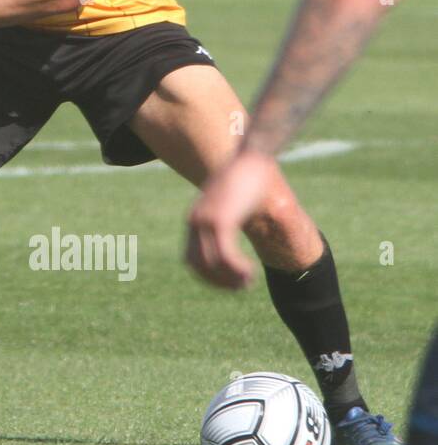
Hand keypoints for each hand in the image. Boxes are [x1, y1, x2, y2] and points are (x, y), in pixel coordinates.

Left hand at [186, 150, 276, 289]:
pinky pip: (224, 254)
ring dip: (229, 278)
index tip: (229, 282)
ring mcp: (206, 220)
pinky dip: (235, 268)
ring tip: (247, 281)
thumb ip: (228, 220)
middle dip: (219, 282)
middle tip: (242, 286)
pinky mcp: (221, 219)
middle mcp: (196, 221)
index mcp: (196, 219)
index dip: (209, 277)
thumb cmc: (245, 180)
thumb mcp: (232, 204)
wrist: (252, 158)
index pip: (191, 259)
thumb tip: (232, 238)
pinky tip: (250, 271)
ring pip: (211, 263)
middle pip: (198, 265)